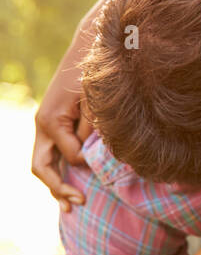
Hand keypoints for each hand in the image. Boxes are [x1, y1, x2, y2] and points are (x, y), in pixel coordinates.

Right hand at [31, 25, 97, 208]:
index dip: (88, 163)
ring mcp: (44, 125)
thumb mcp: (95, 101)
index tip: (105, 162)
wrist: (88, 47)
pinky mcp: (52, 125)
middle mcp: (43, 125)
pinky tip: (70, 188)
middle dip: (58, 188)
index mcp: (51, 120)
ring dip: (55, 185)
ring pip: (42, 164)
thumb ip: (91, 129)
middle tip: (80, 203)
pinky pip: (50, 154)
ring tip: (71, 207)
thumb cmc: (94, 73)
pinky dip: (58, 172)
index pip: (70, 156)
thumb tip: (88, 157)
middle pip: (41, 167)